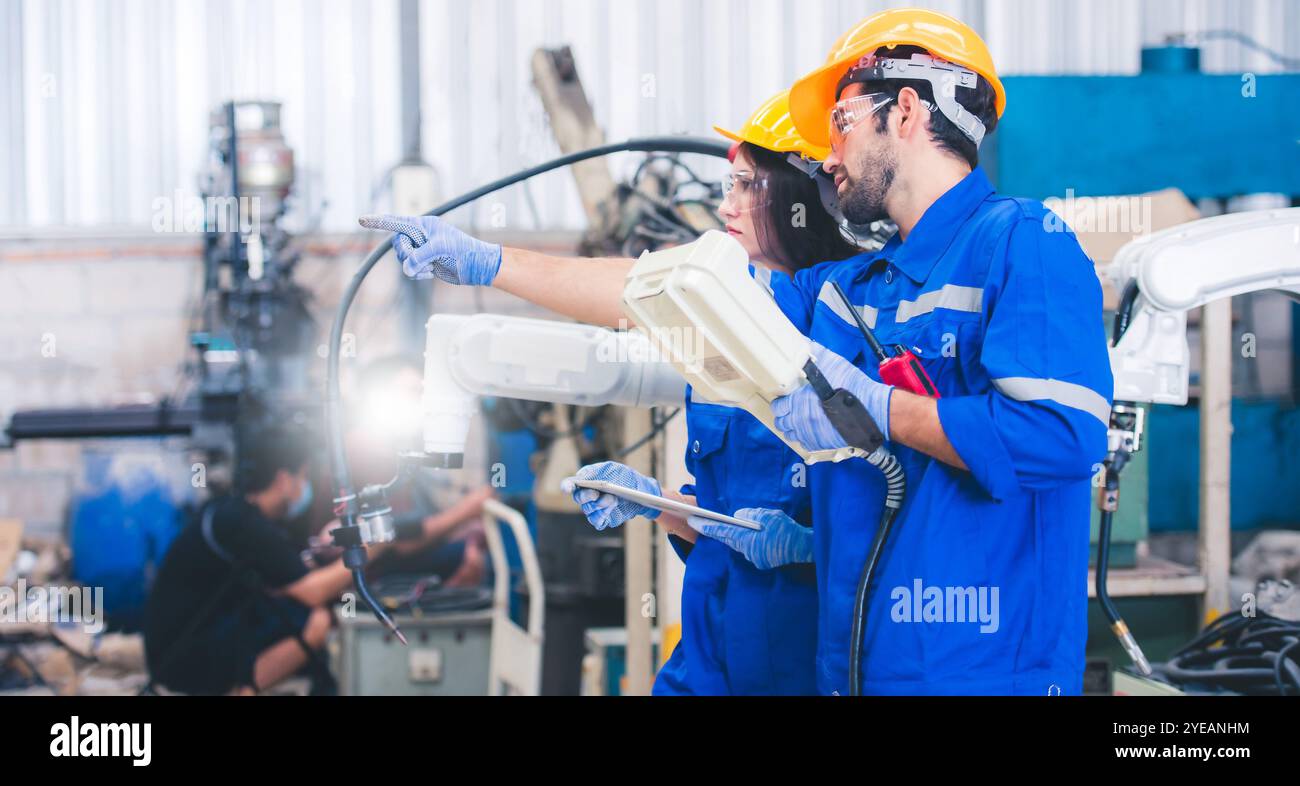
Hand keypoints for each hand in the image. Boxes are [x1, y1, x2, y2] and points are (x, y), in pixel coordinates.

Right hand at [358, 213, 501, 284]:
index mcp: (423, 225)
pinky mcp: (424, 263)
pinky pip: (410, 269)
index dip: (378, 221)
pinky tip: (432, 272)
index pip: (396, 222)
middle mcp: (420, 236)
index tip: (361, 219)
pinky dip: (418, 273)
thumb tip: (406, 268)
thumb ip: (419, 256)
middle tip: (423, 258)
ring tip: (431, 266)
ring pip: (403, 259)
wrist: (475, 266)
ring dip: (414, 266)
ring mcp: (422, 250)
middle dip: (407, 254)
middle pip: (398, 244)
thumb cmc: (462, 250)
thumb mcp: (439, 249)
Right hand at [559, 461, 660, 530]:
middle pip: (579, 498)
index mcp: (586, 480)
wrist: (640, 491)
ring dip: (600, 504)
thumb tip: (583, 477)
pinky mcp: (602, 519)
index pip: (571, 483)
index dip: (566, 486)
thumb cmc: (624, 477)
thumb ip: (597, 471)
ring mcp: (593, 508)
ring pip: (589, 510)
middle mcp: (587, 495)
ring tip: (613, 499)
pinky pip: (597, 521)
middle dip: (587, 496)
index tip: (567, 488)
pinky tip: (611, 509)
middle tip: (596, 493)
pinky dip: (603, 516)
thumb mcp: (613, 468)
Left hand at [687, 508, 812, 569]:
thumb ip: (750, 514)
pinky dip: (749, 540)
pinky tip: (752, 534)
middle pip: (729, 539)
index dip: (706, 526)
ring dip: (735, 536)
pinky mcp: (764, 561)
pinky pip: (751, 548)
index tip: (692, 520)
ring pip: (741, 544)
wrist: (805, 548)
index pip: (722, 532)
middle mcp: (748, 552)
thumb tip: (738, 516)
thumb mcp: (767, 515)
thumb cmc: (786, 530)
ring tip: (728, 526)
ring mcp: (756, 559)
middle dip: (718, 531)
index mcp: (747, 540)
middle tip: (704, 522)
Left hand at [771, 341, 892, 450]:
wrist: (873, 410)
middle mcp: (801, 420)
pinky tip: (810, 429)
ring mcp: (810, 434)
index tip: (785, 397)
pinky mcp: (821, 444)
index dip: (780, 401)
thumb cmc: (853, 386)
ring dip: (792, 427)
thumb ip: (815, 355)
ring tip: (799, 419)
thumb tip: (804, 345)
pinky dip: (804, 437)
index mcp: (799, 402)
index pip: (778, 406)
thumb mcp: (833, 363)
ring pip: (791, 435)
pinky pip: (804, 444)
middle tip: (791, 408)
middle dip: (784, 415)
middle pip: (781, 422)